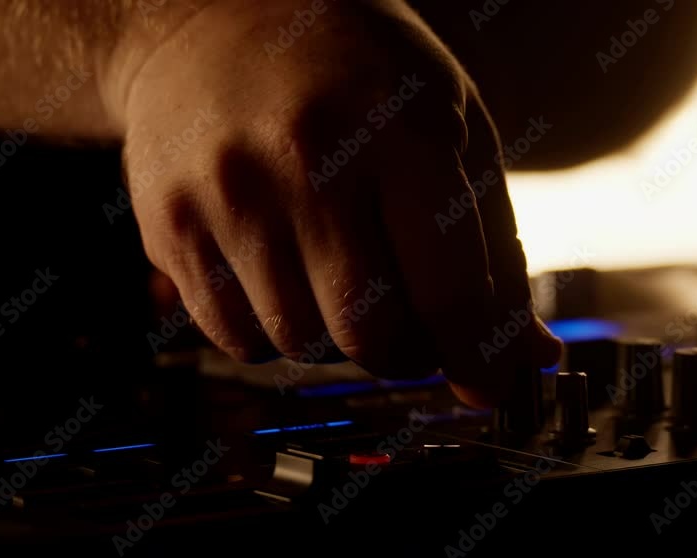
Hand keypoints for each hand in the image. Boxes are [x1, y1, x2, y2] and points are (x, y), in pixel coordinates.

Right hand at [117, 0, 560, 405]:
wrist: (213, 17)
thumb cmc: (355, 71)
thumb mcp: (447, 127)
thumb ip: (492, 245)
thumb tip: (527, 356)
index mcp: (397, 130)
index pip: (448, 288)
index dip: (478, 355)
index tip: (489, 383)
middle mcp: (305, 163)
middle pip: (368, 334)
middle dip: (406, 353)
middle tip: (413, 328)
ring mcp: (225, 196)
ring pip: (298, 345)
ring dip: (337, 340)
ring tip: (341, 279)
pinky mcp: (168, 224)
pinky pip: (233, 336)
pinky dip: (275, 332)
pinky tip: (285, 279)